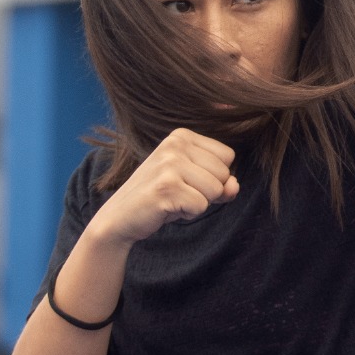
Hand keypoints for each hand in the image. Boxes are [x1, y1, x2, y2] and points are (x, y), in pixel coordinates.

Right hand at [90, 128, 239, 244]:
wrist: (119, 218)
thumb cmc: (162, 197)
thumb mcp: (195, 183)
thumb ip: (222, 183)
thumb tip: (235, 186)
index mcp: (181, 136)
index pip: (228, 156)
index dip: (214, 176)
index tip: (187, 180)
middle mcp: (174, 144)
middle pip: (224, 173)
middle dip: (207, 191)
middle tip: (178, 192)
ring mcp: (169, 164)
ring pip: (216, 190)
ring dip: (198, 203)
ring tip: (173, 199)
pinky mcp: (165, 187)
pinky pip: (201, 206)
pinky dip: (188, 213)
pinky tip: (167, 208)